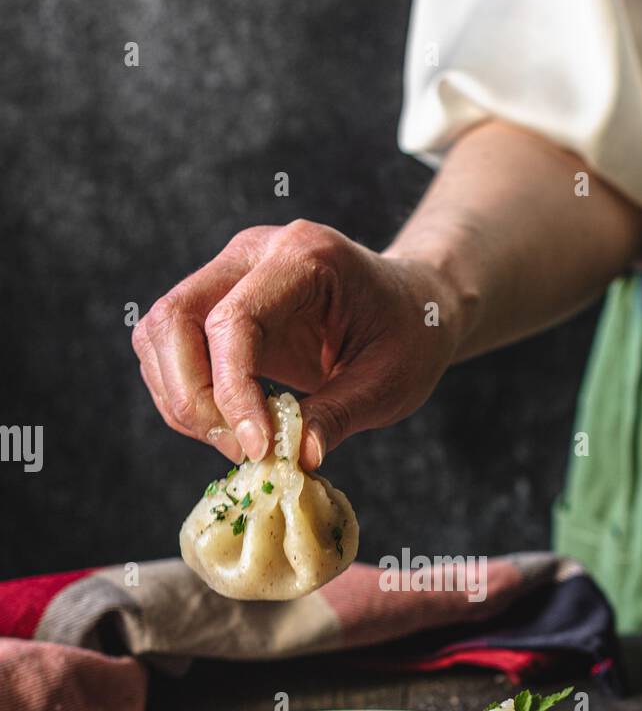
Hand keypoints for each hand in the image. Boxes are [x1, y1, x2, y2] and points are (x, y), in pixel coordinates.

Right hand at [132, 220, 463, 467]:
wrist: (414, 306)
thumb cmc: (410, 335)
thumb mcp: (390, 381)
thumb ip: (340, 415)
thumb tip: (297, 457)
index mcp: (304, 257)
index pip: (233, 320)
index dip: (231, 391)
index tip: (255, 447)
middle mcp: (254, 253)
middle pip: (175, 318)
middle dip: (192, 398)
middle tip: (240, 450)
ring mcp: (229, 273)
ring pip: (159, 334)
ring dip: (182, 400)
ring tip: (238, 444)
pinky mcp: (218, 302)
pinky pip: (172, 349)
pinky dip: (186, 397)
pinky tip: (230, 427)